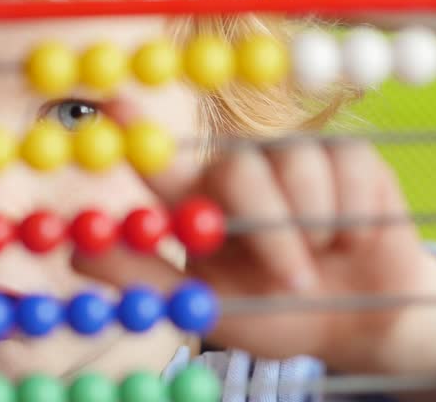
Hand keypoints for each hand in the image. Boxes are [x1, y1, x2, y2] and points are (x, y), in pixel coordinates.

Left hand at [74, 104, 435, 375]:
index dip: (137, 132)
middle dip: (271, 230)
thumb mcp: (210, 306)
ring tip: (324, 258)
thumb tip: (75, 255)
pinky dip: (352, 212)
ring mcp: (293, 157)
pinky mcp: (345, 153)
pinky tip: (352, 236)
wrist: (360, 324)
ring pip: (297, 165)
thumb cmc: (278, 314)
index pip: (160, 160)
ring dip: (315, 227)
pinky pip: (345, 163)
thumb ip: (147, 280)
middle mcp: (240, 169)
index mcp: (200, 203)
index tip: (114, 110)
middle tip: (293, 281)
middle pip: (239, 168)